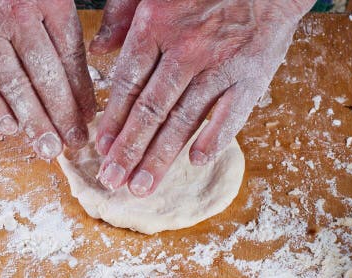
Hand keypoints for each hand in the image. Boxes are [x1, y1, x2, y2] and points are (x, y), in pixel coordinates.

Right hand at [0, 0, 96, 159]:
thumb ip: (62, 16)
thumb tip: (90, 56)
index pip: (70, 54)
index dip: (82, 90)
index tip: (90, 116)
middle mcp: (17, 15)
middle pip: (46, 76)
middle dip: (64, 116)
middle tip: (76, 143)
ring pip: (15, 86)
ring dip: (34, 122)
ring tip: (48, 148)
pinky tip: (11, 129)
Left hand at [88, 0, 314, 196]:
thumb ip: (123, 15)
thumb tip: (98, 49)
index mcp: (157, 26)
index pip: (126, 83)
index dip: (112, 119)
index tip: (100, 147)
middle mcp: (186, 50)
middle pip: (149, 110)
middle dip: (128, 150)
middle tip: (112, 180)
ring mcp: (220, 65)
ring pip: (183, 120)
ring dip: (160, 158)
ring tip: (141, 186)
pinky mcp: (253, 75)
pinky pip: (231, 114)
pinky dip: (214, 139)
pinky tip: (195, 161)